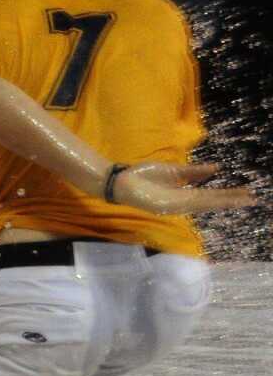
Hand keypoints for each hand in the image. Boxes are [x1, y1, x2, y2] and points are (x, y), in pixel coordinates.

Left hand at [110, 162, 257, 214]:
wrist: (121, 180)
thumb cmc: (143, 175)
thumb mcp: (174, 171)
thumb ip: (194, 172)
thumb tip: (217, 169)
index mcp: (183, 195)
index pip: (210, 196)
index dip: (228, 195)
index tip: (247, 194)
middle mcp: (182, 203)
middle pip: (212, 202)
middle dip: (232, 201)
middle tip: (254, 200)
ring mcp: (175, 205)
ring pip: (205, 204)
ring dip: (225, 202)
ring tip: (244, 200)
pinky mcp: (166, 206)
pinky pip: (189, 203)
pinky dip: (205, 202)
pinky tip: (218, 201)